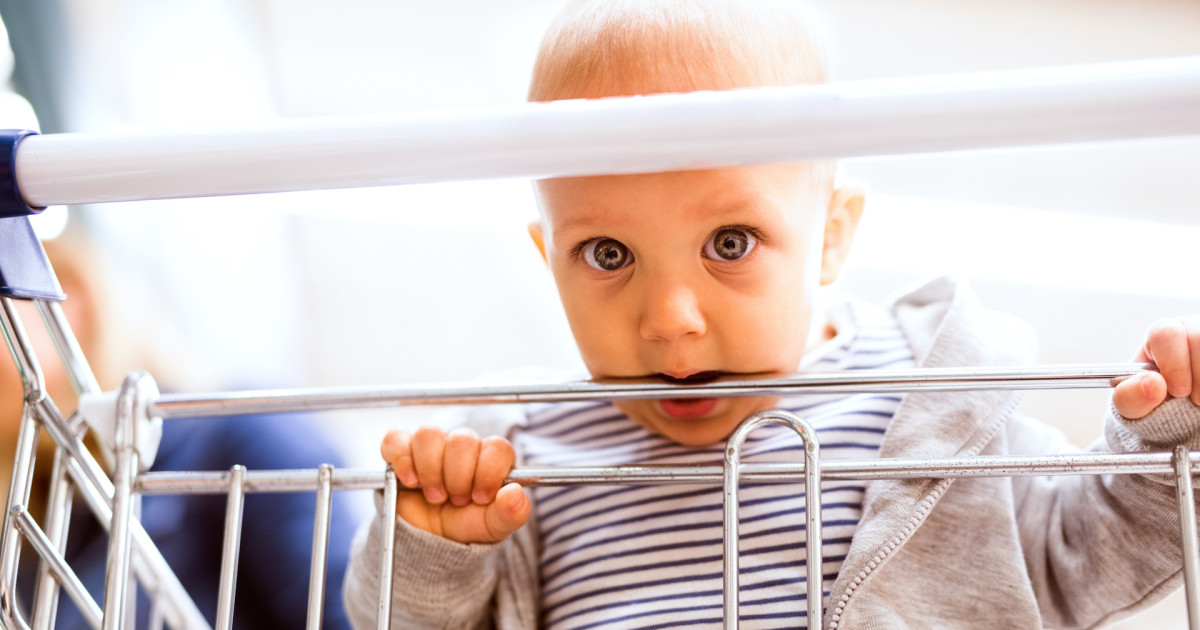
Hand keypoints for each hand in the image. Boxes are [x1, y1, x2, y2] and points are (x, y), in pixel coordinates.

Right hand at [380, 426, 528, 543]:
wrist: (431, 539)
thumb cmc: (466, 525)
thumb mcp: (493, 526)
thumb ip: (511, 513)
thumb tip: (516, 494)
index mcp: (490, 458)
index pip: (496, 447)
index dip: (488, 472)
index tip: (480, 497)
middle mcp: (462, 446)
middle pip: (462, 440)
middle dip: (457, 477)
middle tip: (455, 500)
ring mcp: (431, 446)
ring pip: (429, 435)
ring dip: (431, 470)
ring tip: (435, 495)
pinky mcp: (401, 449)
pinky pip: (396, 439)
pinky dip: (403, 459)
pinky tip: (410, 482)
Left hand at [1113, 316, 1199, 418]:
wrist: (1179, 409)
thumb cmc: (1154, 400)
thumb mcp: (1133, 403)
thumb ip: (1131, 396)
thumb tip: (1153, 384)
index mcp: (1161, 334)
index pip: (1166, 334)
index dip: (1174, 365)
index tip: (1178, 391)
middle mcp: (1192, 326)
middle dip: (1199, 376)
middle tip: (1196, 400)